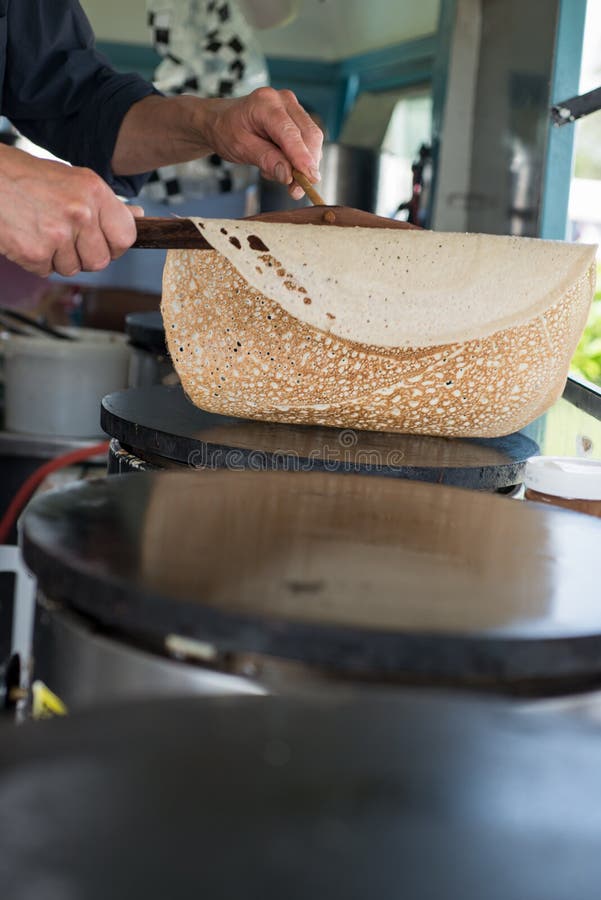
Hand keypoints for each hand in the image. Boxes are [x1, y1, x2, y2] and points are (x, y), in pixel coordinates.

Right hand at [0, 145, 142, 275]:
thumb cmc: (26, 178)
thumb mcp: (73, 180)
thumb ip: (105, 204)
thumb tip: (137, 217)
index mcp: (94, 191)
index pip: (126, 237)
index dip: (115, 245)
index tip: (105, 242)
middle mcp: (80, 212)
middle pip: (101, 261)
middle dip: (85, 256)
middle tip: (66, 237)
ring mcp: (58, 235)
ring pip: (74, 269)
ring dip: (59, 258)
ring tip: (42, 231)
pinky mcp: (36, 253)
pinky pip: (47, 271)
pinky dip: (37, 260)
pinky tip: (28, 236)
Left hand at [199, 88, 323, 198]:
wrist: (222, 120)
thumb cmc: (227, 131)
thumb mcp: (240, 148)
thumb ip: (266, 160)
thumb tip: (288, 176)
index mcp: (265, 103)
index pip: (290, 132)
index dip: (302, 157)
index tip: (310, 179)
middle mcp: (283, 100)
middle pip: (309, 135)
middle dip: (307, 165)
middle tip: (296, 191)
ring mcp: (293, 107)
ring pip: (312, 140)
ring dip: (303, 164)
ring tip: (276, 172)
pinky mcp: (297, 117)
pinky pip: (307, 142)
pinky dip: (299, 159)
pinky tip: (280, 162)